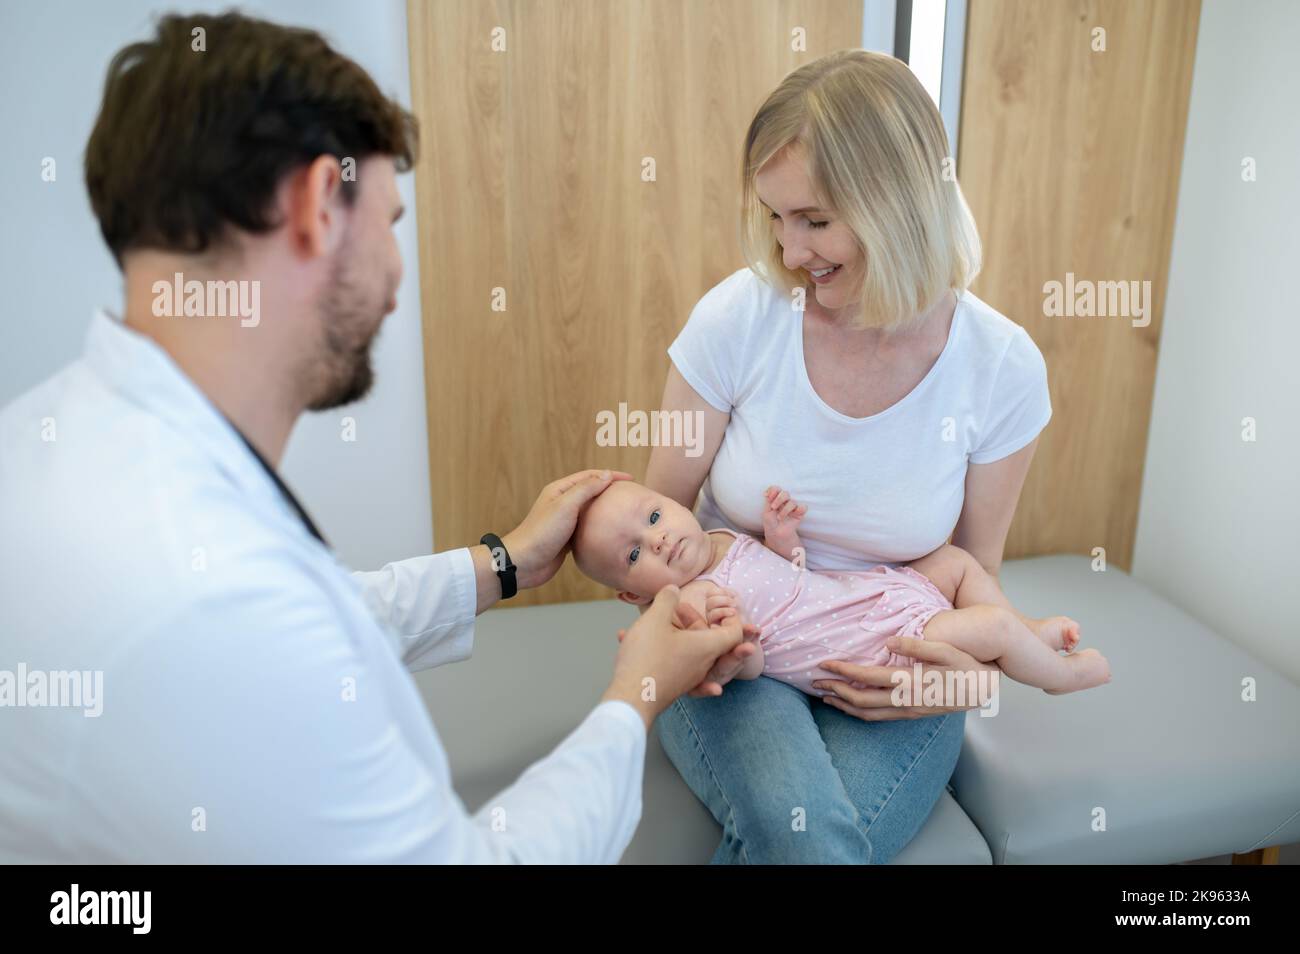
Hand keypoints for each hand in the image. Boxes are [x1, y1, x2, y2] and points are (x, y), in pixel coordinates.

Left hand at [501, 469, 631, 588]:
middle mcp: (562, 503)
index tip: (631, 479)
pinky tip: (612, 531)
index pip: (591, 476)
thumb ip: (586, 489)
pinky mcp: (567, 538)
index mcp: (560, 490)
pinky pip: (588, 528)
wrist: (524, 563)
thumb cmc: (542, 533)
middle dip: (611, 491)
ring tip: (626, 512)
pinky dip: (600, 527)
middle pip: (591, 491)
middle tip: (631, 494)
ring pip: (591, 511)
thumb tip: (606, 475)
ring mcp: (565, 521)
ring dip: (607, 509)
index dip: (611, 475)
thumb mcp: (566, 506)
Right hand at [615, 591, 760, 699]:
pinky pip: (672, 663)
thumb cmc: (647, 657)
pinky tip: (627, 640)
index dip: (730, 617)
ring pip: (688, 650)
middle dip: (694, 621)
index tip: (716, 607)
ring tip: (646, 623)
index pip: (734, 632)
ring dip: (673, 634)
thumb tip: (673, 588)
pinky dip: (659, 651)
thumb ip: (667, 599)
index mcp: (707, 647)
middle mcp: (703, 665)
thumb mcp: (656, 618)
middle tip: (678, 609)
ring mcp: (689, 678)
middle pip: (710, 640)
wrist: (630, 699)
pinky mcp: (673, 686)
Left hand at [762, 485, 806, 555]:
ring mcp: (792, 508)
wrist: (776, 535)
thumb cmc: (770, 524)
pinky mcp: (799, 514)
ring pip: (792, 502)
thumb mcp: (766, 512)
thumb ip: (769, 501)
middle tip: (773, 507)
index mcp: (776, 500)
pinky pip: (803, 507)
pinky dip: (799, 509)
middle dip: (779, 499)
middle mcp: (784, 502)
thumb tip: (771, 492)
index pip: (776, 489)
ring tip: (779, 518)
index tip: (767, 496)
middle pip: (785, 493)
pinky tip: (794, 514)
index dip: (773, 490)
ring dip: (785, 510)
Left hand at [810, 636, 999, 720]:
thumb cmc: (967, 664)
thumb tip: (889, 641)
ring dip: (844, 705)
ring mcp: (910, 712)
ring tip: (825, 694)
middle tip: (814, 680)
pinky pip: (880, 718)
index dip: (844, 671)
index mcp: (912, 682)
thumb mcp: (947, 649)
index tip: (825, 662)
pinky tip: (850, 705)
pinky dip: (859, 712)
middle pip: (862, 700)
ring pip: (868, 714)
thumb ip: (918, 646)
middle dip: (835, 690)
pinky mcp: (913, 716)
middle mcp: (908, 701)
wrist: (986, 690)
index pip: (868, 677)